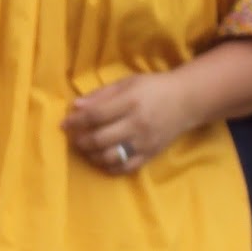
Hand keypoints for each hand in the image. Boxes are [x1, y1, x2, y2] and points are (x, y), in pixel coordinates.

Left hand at [62, 72, 191, 175]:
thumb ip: (101, 95)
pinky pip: (125, 167)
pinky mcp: (150, 154)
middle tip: (74, 138)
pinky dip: (109, 167)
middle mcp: (137, 124)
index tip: (65, 124)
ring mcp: (144, 142)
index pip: (95, 116)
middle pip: (100, 139)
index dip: (76, 122)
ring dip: (92, 155)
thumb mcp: (127, 83)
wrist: (187, 101)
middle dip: (81, 141)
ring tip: (86, 149)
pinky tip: (101, 160)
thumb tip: (75, 106)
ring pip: (110, 157)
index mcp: (130, 102)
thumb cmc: (153, 88)